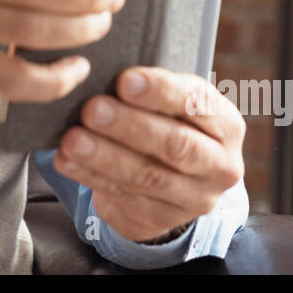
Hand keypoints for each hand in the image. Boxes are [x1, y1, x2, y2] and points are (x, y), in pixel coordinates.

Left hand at [52, 65, 244, 242]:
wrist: (174, 185)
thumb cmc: (168, 125)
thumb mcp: (175, 107)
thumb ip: (152, 90)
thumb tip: (103, 73)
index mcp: (226, 125)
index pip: (197, 103)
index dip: (161, 91)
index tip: (125, 80)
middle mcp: (219, 165)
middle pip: (176, 144)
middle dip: (130, 125)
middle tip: (92, 109)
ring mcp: (193, 198)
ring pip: (146, 174)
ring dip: (104, 155)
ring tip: (73, 138)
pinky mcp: (160, 219)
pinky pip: (122, 195)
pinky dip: (89, 176)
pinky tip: (67, 161)